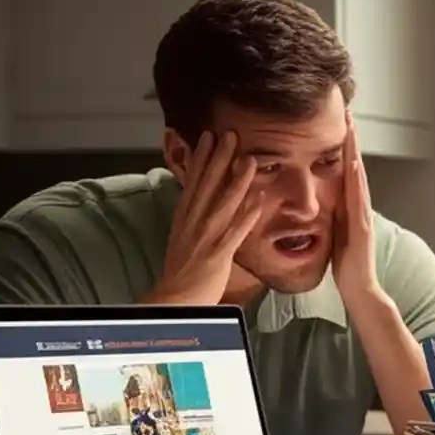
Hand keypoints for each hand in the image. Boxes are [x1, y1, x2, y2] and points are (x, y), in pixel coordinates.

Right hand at [151, 131, 268, 304]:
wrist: (175, 300)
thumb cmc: (183, 271)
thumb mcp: (185, 236)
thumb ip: (195, 216)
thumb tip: (205, 198)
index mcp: (184, 218)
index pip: (193, 181)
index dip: (201, 158)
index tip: (209, 136)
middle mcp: (193, 223)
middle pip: (207, 185)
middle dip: (218, 159)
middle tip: (229, 134)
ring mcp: (205, 238)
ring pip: (222, 203)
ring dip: (236, 180)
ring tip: (249, 159)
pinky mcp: (217, 255)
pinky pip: (234, 232)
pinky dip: (246, 214)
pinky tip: (258, 199)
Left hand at [333, 110, 380, 307]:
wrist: (359, 289)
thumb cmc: (346, 266)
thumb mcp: (334, 234)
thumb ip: (332, 216)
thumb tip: (319, 202)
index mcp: (350, 208)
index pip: (345, 171)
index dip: (342, 147)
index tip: (339, 124)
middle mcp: (359, 206)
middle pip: (355, 166)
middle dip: (351, 140)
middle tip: (348, 112)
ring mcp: (362, 215)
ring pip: (359, 177)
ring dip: (355, 152)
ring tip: (351, 128)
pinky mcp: (361, 226)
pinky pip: (358, 198)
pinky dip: (356, 179)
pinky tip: (352, 163)